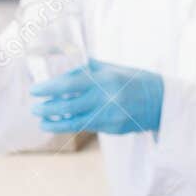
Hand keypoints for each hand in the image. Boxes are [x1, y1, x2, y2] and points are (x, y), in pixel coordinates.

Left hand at [29, 60, 162, 134]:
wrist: (161, 101)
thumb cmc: (134, 80)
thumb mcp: (113, 68)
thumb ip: (89, 68)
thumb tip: (63, 67)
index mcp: (104, 79)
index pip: (70, 83)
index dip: (49, 88)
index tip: (35, 90)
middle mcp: (106, 97)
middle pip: (68, 105)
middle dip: (47, 108)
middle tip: (34, 108)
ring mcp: (110, 115)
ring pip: (74, 121)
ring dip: (55, 122)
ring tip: (42, 121)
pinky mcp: (113, 128)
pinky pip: (87, 127)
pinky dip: (70, 125)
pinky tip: (61, 124)